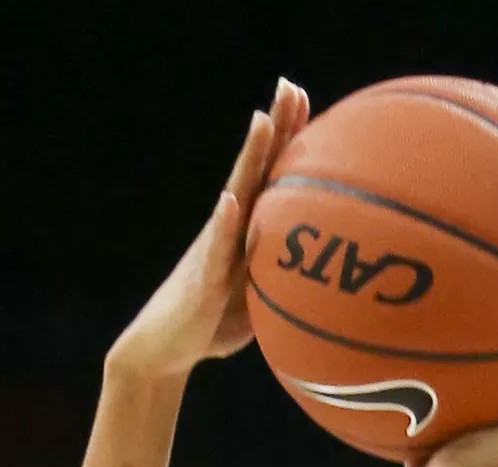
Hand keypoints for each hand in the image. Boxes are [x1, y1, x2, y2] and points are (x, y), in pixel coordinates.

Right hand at [108, 76, 313, 380]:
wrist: (164, 350)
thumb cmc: (214, 324)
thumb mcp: (262, 298)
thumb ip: (287, 278)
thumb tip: (333, 280)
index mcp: (246, 229)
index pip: (271, 174)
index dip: (287, 137)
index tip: (302, 96)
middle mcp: (229, 228)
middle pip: (256, 168)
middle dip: (274, 127)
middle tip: (289, 85)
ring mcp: (213, 248)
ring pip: (237, 195)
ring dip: (250, 159)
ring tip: (262, 121)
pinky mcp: (201, 279)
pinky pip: (215, 250)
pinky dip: (223, 225)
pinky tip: (230, 201)